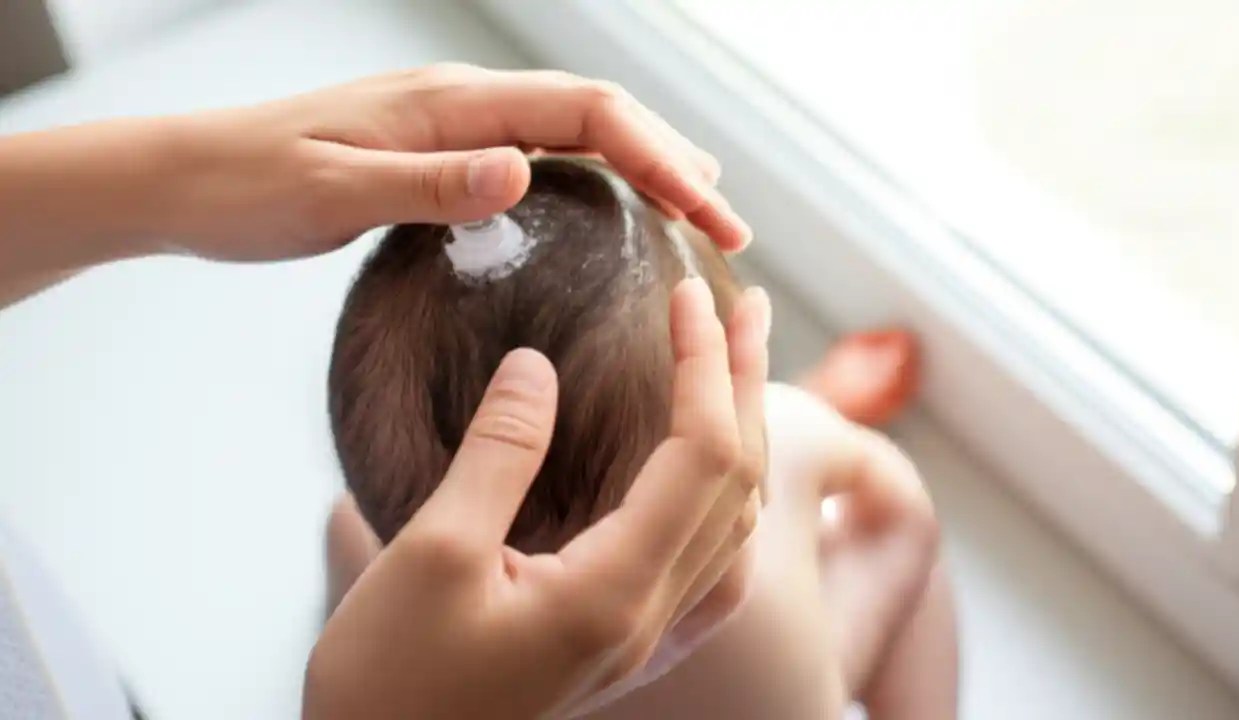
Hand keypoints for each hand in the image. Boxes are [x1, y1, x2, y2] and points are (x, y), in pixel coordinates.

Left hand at [159, 63, 747, 260]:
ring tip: (695, 211)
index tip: (712, 213)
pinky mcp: (437, 151)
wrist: (183, 179)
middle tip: (728, 226)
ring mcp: (452, 123)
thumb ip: (432, 184)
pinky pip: (538, 153)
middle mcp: (463, 103)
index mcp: (451, 104)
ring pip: (573, 131)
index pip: (586, 113)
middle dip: (672, 161)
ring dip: (642, 165)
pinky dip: (592, 177)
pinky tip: (608, 210)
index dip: (659, 156)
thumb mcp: (335, 191)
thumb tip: (526, 171)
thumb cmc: (247, 186)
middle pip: (597, 113)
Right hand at [303, 278, 769, 718]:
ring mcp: (643, 643)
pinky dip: (726, 509)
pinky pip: (711, 575)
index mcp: (612, 593)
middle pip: (738, 486)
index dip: (705, 365)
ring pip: (734, 529)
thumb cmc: (389, 682)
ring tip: (738, 374)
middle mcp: (648, 620)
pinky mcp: (622, 650)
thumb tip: (536, 366)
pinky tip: (712, 486)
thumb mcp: (430, 554)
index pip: (702, 456)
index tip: (687, 294)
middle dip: (747, 386)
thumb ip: (497, 455)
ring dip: (745, 439)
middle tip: (747, 307)